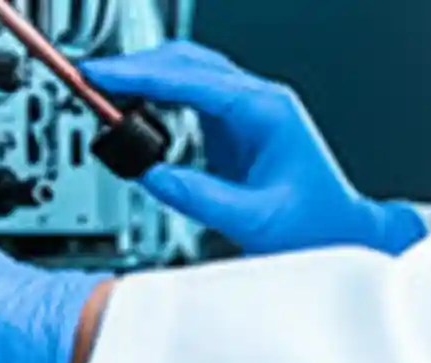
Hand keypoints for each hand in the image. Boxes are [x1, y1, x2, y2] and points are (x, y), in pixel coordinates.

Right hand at [81, 42, 426, 255]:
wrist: (339, 232)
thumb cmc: (313, 225)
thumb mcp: (252, 219)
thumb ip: (198, 196)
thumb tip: (152, 175)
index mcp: (267, 112)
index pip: (193, 78)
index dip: (141, 74)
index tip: (101, 75)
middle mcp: (258, 101)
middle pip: (187, 62)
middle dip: (136, 67)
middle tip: (90, 78)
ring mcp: (246, 110)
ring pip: (187, 71)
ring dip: (145, 76)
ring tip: (104, 90)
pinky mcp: (234, 126)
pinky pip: (188, 95)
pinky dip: (156, 94)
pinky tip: (134, 105)